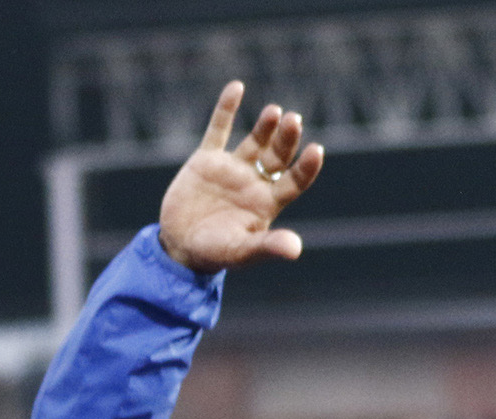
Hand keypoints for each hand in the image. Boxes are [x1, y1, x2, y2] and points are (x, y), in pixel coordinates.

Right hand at [158, 82, 323, 275]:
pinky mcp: (207, 160)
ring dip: (265, 126)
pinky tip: (236, 87)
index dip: (306, 167)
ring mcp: (232, 169)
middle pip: (278, 156)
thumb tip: (295, 249)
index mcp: (268, 203)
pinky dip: (226, 109)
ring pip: (255, 141)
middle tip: (293, 120)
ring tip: (275, 112)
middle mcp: (255, 182)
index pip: (294, 181)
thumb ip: (267, 247)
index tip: (316, 150)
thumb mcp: (242, 253)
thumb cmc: (215, 253)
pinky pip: (218, 130)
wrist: (179, 246)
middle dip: (286, 139)